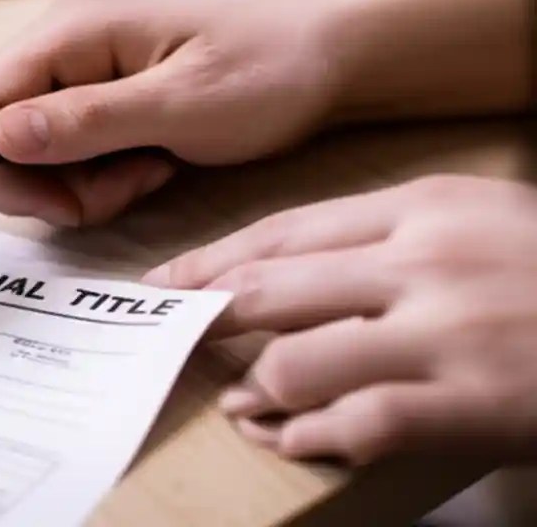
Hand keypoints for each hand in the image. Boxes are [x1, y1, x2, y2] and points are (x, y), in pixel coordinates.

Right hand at [0, 0, 530, 227]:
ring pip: (34, 148)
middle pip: (0, 130)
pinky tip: (150, 165)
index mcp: (70, 32)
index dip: (2, 164)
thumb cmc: (269, 67)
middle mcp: (62, 44)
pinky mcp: (102, 92)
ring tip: (145, 173)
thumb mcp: (180, 104)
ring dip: (80, 182)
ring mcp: (81, 68)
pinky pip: (69, 147)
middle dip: (47, 181)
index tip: (64, 201)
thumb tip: (0, 136)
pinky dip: (100, 173)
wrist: (330, 55)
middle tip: (115, 193)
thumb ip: (87, 121)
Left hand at [143, 174, 536, 465]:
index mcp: (425, 206)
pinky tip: (295, 441)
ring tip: (246, 403)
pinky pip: (359, 424)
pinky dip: (312, 438)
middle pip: (270, 290)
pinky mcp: (473, 401)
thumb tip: (295, 275)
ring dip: (257, 390)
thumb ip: (390, 238)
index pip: (282, 232)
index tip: (167, 282)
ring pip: (297, 361)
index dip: (211, 260)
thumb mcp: (480, 220)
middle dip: (207, 322)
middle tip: (176, 344)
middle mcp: (424, 261)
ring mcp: (448, 333)